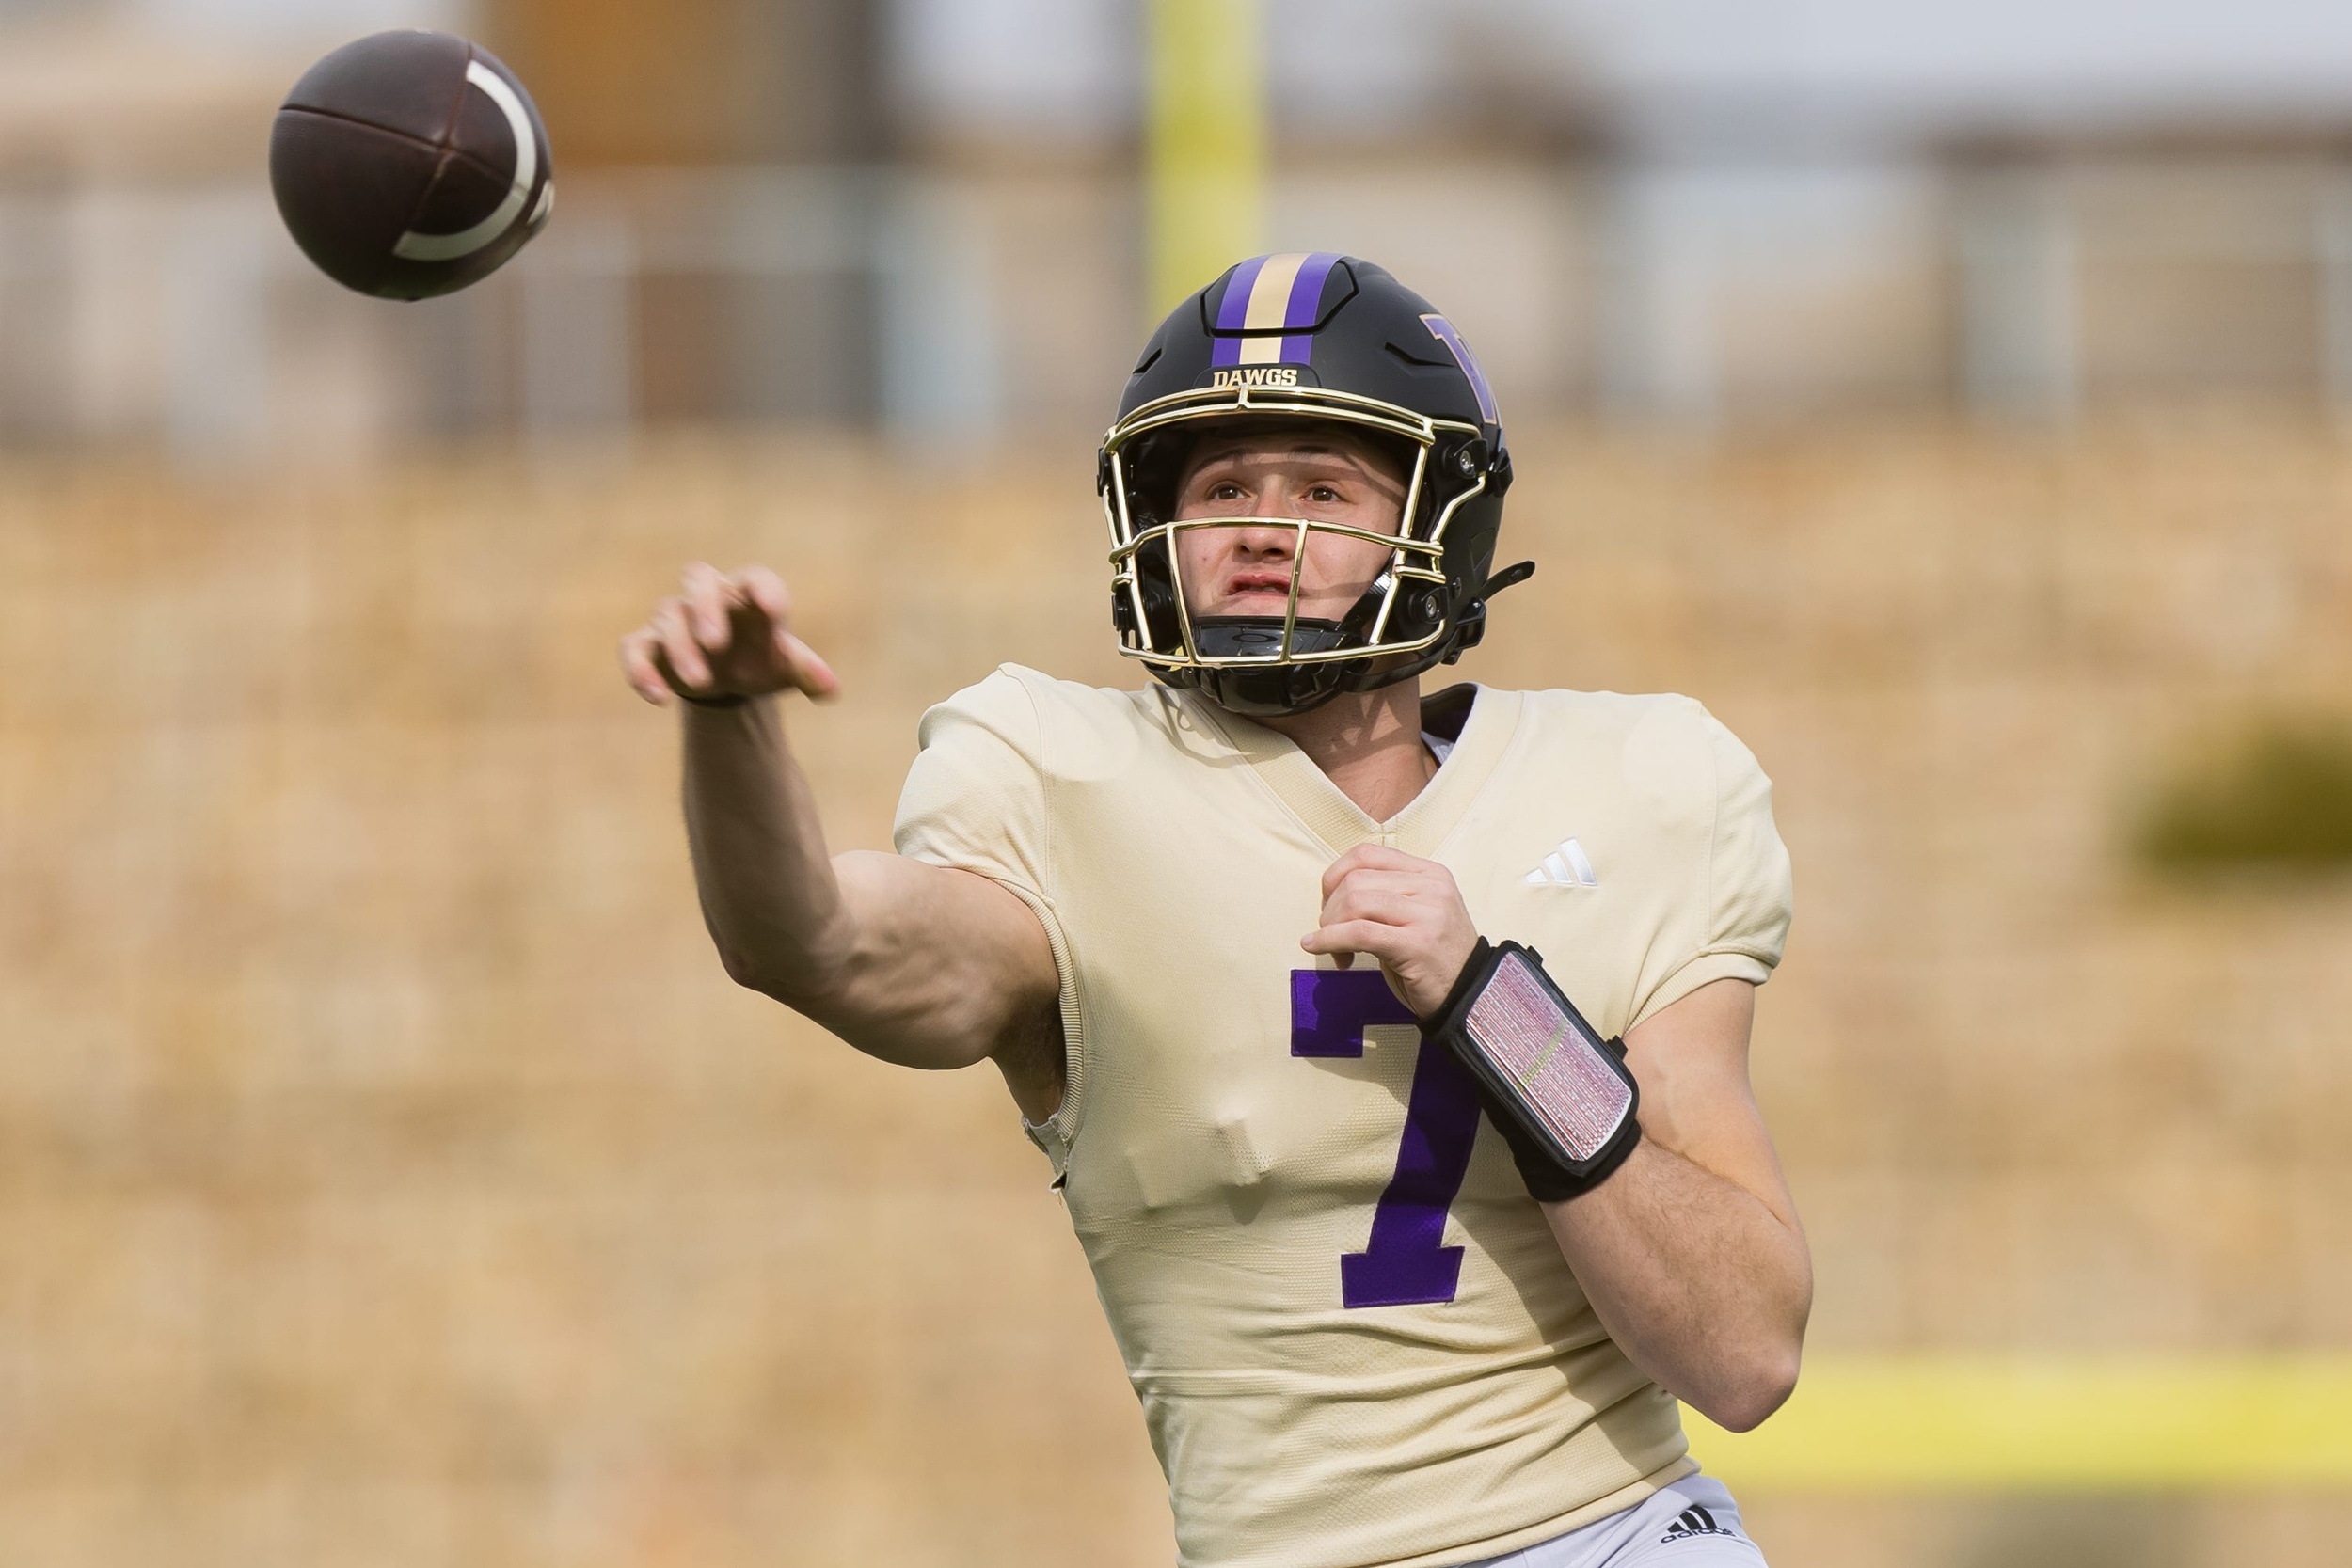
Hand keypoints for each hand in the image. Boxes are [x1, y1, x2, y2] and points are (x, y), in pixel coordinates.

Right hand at [618, 562, 839, 706]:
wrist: (727, 680)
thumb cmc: (760, 661)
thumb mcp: (785, 668)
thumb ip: (806, 673)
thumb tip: (830, 690)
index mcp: (748, 594)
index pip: (756, 579)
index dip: (764, 590)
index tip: (774, 609)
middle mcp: (708, 598)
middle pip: (698, 580)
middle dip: (705, 608)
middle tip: (715, 642)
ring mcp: (674, 619)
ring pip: (667, 617)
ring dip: (681, 649)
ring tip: (701, 684)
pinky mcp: (648, 647)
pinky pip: (633, 648)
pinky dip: (640, 671)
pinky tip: (659, 698)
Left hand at [1300, 844, 1480, 1016]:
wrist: (1469, 994)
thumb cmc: (1432, 957)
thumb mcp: (1414, 914)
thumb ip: (1382, 895)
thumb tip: (1330, 895)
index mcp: (1430, 873)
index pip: (1366, 854)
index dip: (1335, 876)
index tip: (1328, 903)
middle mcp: (1432, 887)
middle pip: (1356, 880)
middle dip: (1329, 908)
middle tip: (1329, 935)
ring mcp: (1428, 914)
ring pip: (1355, 902)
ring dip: (1330, 926)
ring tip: (1335, 950)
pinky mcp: (1417, 944)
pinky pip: (1359, 933)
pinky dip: (1329, 940)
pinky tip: (1317, 947)